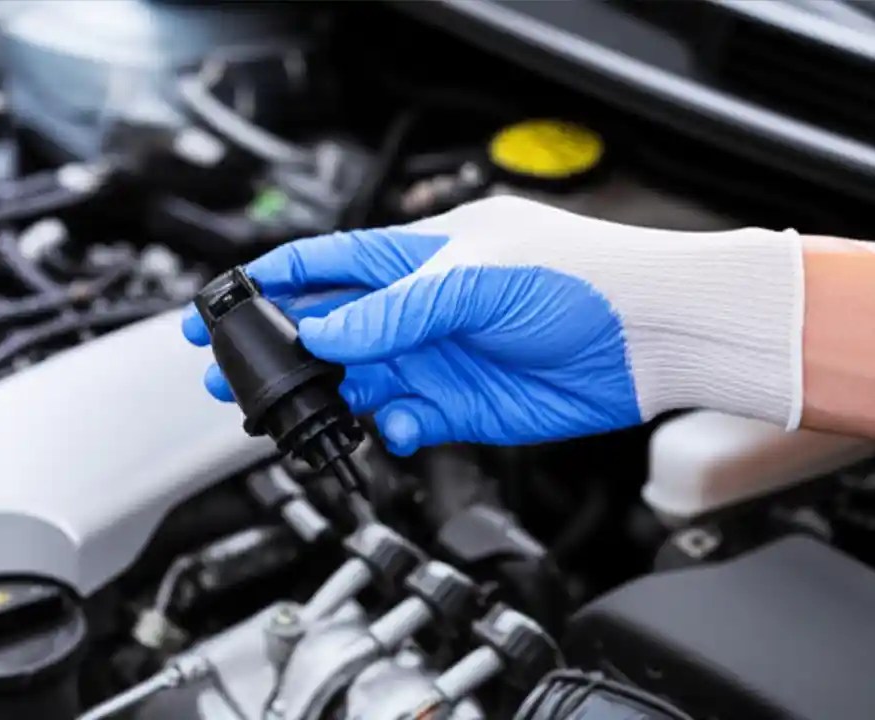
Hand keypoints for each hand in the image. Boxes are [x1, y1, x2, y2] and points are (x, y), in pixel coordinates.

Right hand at [182, 197, 643, 454]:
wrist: (654, 336)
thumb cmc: (584, 277)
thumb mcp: (475, 278)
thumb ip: (394, 311)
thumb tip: (326, 330)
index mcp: (419, 255)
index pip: (327, 264)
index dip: (271, 283)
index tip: (221, 303)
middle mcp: (422, 307)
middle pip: (329, 331)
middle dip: (279, 352)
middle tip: (230, 376)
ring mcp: (439, 357)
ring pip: (359, 382)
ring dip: (326, 399)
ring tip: (295, 415)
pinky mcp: (462, 406)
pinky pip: (405, 421)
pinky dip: (391, 429)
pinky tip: (396, 427)